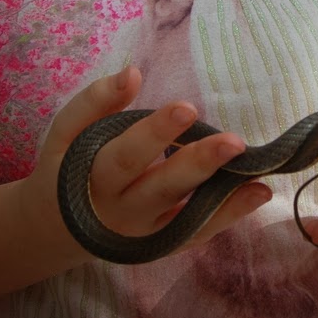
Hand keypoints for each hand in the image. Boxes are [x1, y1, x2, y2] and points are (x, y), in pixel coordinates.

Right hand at [24, 65, 271, 264]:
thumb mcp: (67, 134)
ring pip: (186, 216)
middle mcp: (122, 211)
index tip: (187, 107)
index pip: (126, 155)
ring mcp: (146, 232)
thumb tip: (132, 73)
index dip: (154, 133)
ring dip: (224, 195)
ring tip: (258, 173)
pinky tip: (260, 192)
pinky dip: (231, 214)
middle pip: (161, 188)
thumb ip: (95, 102)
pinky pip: (199, 232)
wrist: (57, 229)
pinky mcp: (165, 244)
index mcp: (94, 180)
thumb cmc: (69, 167)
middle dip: (198, 164)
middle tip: (234, 142)